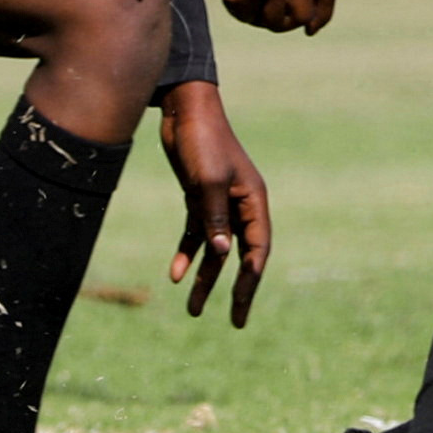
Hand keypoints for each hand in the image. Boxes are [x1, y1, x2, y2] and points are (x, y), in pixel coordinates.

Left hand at [159, 83, 271, 326]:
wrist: (182, 110)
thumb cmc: (201, 142)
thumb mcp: (206, 182)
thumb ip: (214, 219)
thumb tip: (222, 254)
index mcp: (253, 200)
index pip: (257, 249)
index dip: (250, 281)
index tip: (240, 309)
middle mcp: (241, 204)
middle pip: (241, 255)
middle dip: (236, 289)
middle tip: (235, 322)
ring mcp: (219, 202)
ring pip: (216, 249)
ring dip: (205, 277)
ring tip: (193, 310)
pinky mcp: (199, 198)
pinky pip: (196, 234)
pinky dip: (187, 254)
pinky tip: (176, 275)